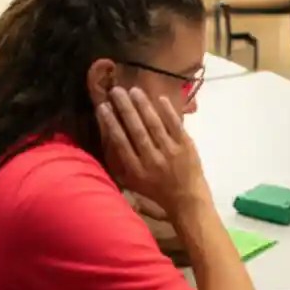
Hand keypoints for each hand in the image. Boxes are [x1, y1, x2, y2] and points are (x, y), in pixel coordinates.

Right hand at [98, 87, 210, 219]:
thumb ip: (121, 162)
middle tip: (116, 91)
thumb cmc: (156, 189)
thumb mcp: (133, 181)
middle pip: (136, 130)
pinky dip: (167, 111)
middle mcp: (151, 160)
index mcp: (136, 170)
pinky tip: (160, 98)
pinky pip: (175, 125)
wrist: (187, 198)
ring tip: (134, 90)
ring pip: (154, 125)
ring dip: (143, 106)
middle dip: (125, 108)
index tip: (103, 107)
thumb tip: (109, 135)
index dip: (111, 123)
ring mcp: (170, 152)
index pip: (120, 142)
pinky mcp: (186, 146)